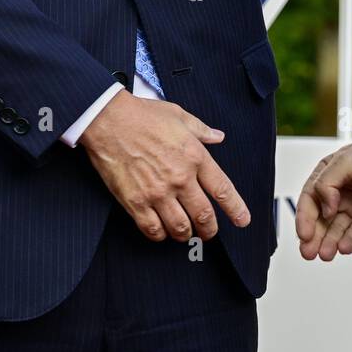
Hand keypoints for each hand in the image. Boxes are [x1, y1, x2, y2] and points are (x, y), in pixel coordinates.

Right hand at [79, 89, 249, 242]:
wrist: (108, 120)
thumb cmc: (142, 115)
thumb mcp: (179, 115)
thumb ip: (202, 130)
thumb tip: (218, 136)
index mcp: (195, 156)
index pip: (223, 189)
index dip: (236, 209)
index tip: (243, 220)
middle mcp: (180, 178)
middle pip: (204, 215)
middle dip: (210, 230)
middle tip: (209, 233)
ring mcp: (157, 192)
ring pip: (180, 227)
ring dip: (186, 234)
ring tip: (186, 233)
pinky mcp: (135, 202)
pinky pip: (153, 230)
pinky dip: (160, 235)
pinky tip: (162, 231)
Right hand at [295, 142, 351, 260]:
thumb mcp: (344, 162)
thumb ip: (327, 183)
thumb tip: (325, 210)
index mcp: (326, 178)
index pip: (309, 201)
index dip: (304, 219)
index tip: (304, 235)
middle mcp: (337, 195)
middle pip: (320, 220)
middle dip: (313, 238)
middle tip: (309, 253)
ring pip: (336, 230)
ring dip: (329, 242)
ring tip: (326, 254)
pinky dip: (349, 242)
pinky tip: (344, 247)